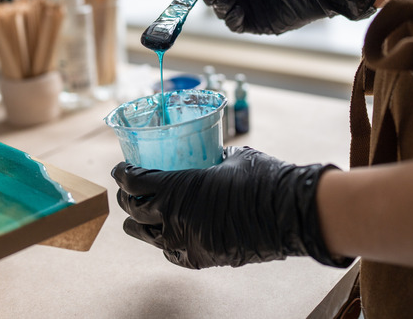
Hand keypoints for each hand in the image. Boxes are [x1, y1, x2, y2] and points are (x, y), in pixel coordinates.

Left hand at [111, 146, 352, 268]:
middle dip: (125, 198)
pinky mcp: (200, 259)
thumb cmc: (264, 178)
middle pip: (132, 210)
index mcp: (178, 187)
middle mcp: (173, 218)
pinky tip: (166, 233)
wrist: (291, 214)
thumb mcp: (231, 158)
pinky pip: (168, 253)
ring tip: (139, 214)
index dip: (122, 173)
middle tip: (127, 189)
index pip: (134, 182)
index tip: (121, 168)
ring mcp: (185, 243)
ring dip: (138, 223)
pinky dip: (163, 242)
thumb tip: (205, 153)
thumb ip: (209, 158)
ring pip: (145, 236)